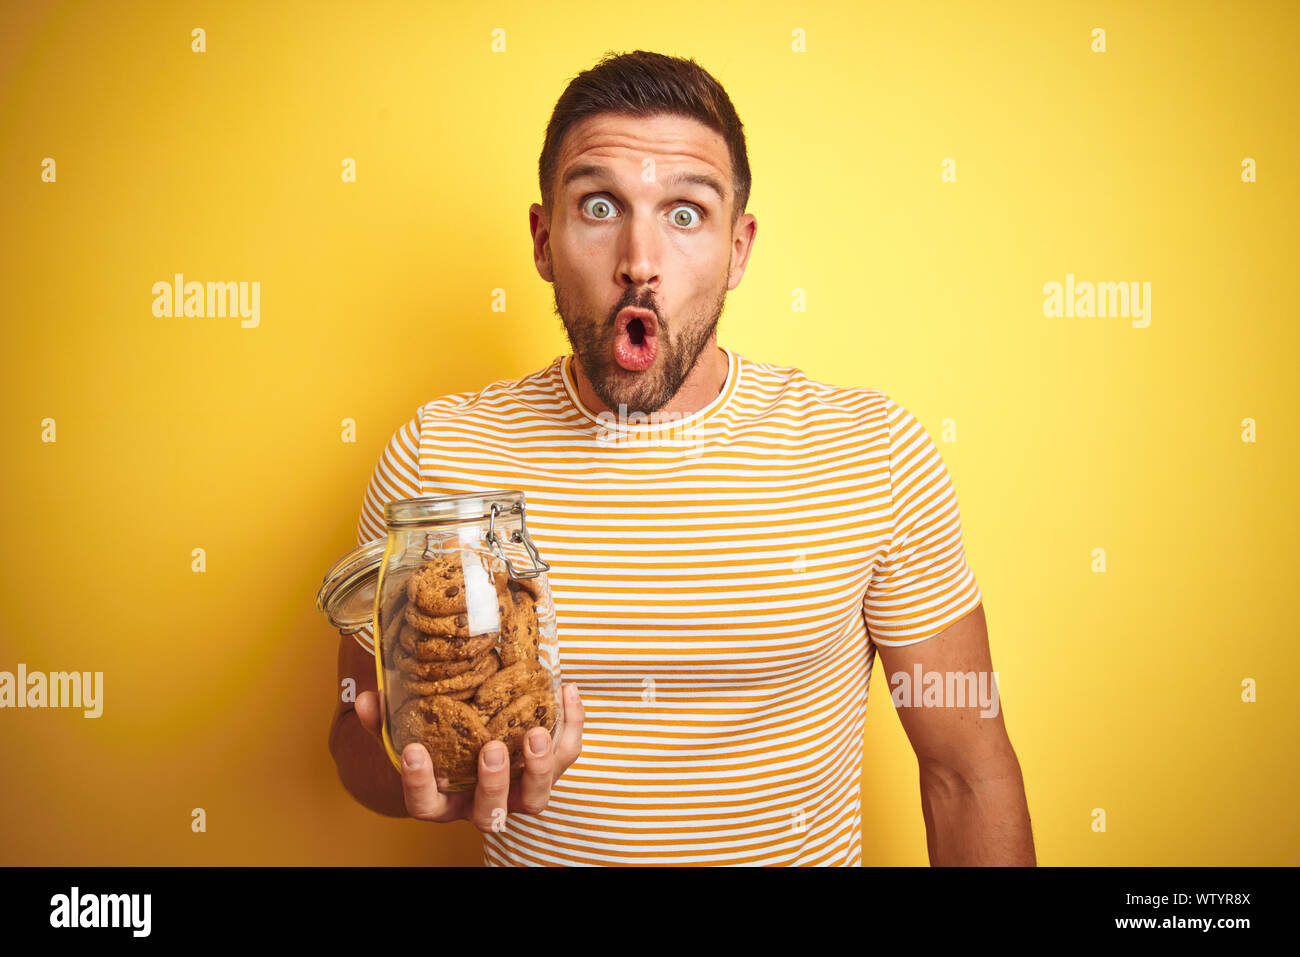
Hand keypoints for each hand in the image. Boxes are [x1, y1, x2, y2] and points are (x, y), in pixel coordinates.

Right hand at [354, 683, 583, 832]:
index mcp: (445, 798)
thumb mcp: (412, 732)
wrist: (481, 737)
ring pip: (535, 798)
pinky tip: (568, 691)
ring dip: (538, 767)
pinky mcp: (550, 769)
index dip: (420, 784)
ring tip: (536, 731)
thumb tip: (369, 697)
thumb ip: (388, 720)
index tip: (414, 752)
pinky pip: (566, 754)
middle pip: (490, 813)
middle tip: (491, 749)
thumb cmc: (442, 742)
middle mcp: (482, 803)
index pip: (426, 805)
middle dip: (492, 783)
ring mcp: (519, 791)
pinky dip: (572, 724)